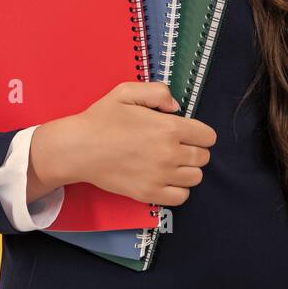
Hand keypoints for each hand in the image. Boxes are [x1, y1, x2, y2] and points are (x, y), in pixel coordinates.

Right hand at [29, 81, 216, 205]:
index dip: (200, 133)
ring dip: (188, 170)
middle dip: (194, 149)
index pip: (208, 136)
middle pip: (203, 157)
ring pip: (196, 178)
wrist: (79, 149)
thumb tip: (176, 107)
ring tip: (172, 163)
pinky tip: (166, 179)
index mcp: (168, 128)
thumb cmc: (101, 119)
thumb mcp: (127, 92)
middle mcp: (169, 154)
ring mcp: (160, 176)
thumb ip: (158, 92)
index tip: (188, 132)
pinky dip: (178, 189)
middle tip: (177, 146)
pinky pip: (181, 197)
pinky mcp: (149, 194)